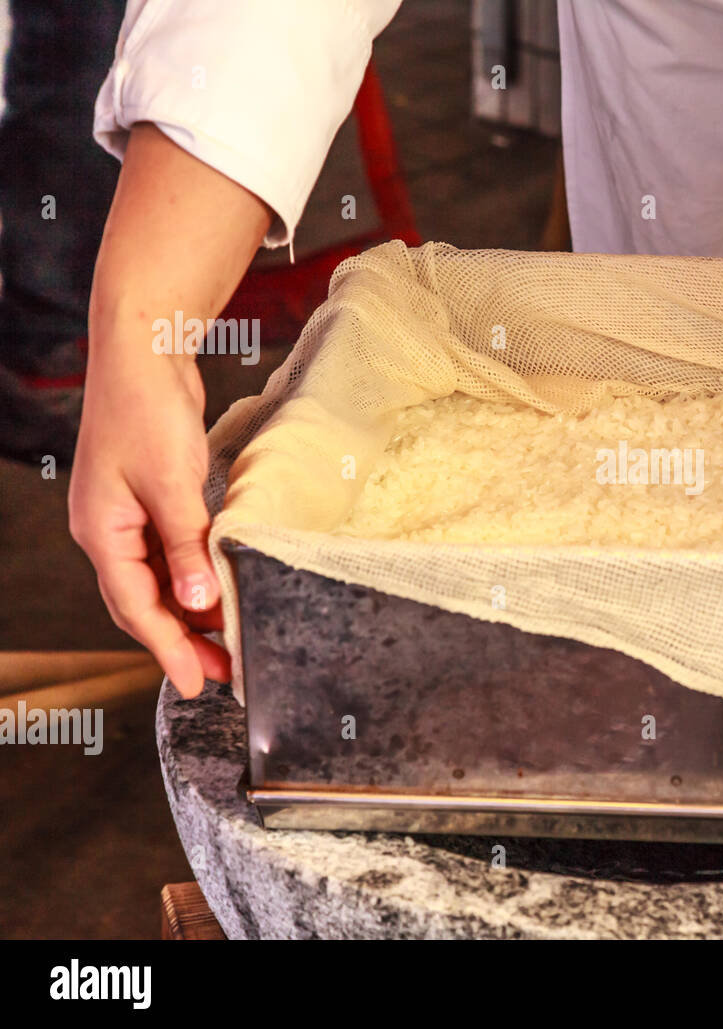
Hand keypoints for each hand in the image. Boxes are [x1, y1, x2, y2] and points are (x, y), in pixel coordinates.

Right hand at [69, 347, 229, 697]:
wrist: (144, 352)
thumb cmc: (148, 410)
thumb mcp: (171, 483)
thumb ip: (186, 547)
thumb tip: (198, 606)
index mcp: (103, 532)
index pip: (136, 607)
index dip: (167, 650)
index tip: (197, 685)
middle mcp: (109, 530)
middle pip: (143, 602)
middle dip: (181, 641)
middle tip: (224, 673)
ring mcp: (128, 515)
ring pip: (158, 582)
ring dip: (191, 613)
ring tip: (231, 641)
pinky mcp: (152, 499)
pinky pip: (170, 554)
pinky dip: (193, 578)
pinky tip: (221, 591)